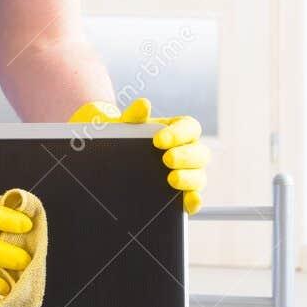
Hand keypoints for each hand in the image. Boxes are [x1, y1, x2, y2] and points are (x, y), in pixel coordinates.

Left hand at [69, 98, 208, 213]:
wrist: (106, 158)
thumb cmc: (120, 136)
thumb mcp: (122, 125)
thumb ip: (132, 115)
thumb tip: (143, 104)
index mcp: (177, 130)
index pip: (190, 127)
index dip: (179, 133)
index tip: (159, 140)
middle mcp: (186, 152)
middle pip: (201, 153)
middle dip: (186, 156)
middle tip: (167, 159)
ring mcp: (185, 174)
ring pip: (200, 177)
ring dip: (190, 178)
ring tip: (172, 179)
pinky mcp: (179, 196)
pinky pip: (192, 200)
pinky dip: (193, 202)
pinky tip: (188, 202)